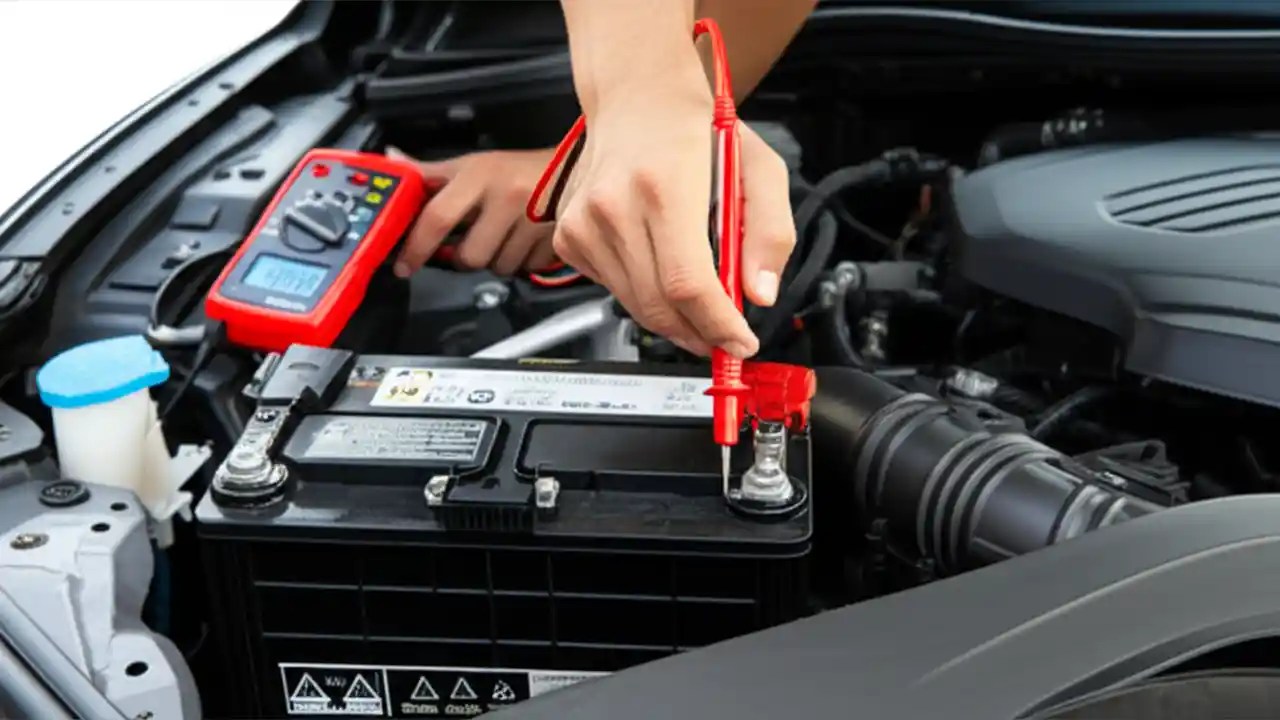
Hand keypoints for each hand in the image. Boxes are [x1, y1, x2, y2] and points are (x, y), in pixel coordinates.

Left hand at [390, 147, 558, 277]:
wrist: (575, 167)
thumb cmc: (517, 169)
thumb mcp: (473, 165)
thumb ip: (430, 171)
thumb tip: (392, 159)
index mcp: (480, 176)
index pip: (438, 217)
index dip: (416, 246)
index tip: (405, 265)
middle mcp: (506, 198)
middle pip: (470, 256)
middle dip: (466, 256)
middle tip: (474, 241)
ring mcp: (533, 222)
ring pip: (498, 268)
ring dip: (496, 260)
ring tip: (504, 237)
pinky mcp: (554, 241)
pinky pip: (525, 269)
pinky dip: (521, 262)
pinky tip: (524, 241)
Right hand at [552, 88, 794, 357]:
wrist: (637, 99)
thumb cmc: (697, 131)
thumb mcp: (759, 169)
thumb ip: (770, 233)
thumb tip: (758, 294)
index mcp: (663, 187)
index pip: (688, 283)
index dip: (717, 324)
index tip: (740, 341)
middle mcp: (613, 206)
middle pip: (659, 304)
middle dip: (700, 334)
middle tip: (726, 339)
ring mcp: (583, 224)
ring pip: (635, 305)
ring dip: (674, 320)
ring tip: (701, 310)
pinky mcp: (569, 237)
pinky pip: (613, 290)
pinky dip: (643, 295)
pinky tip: (660, 270)